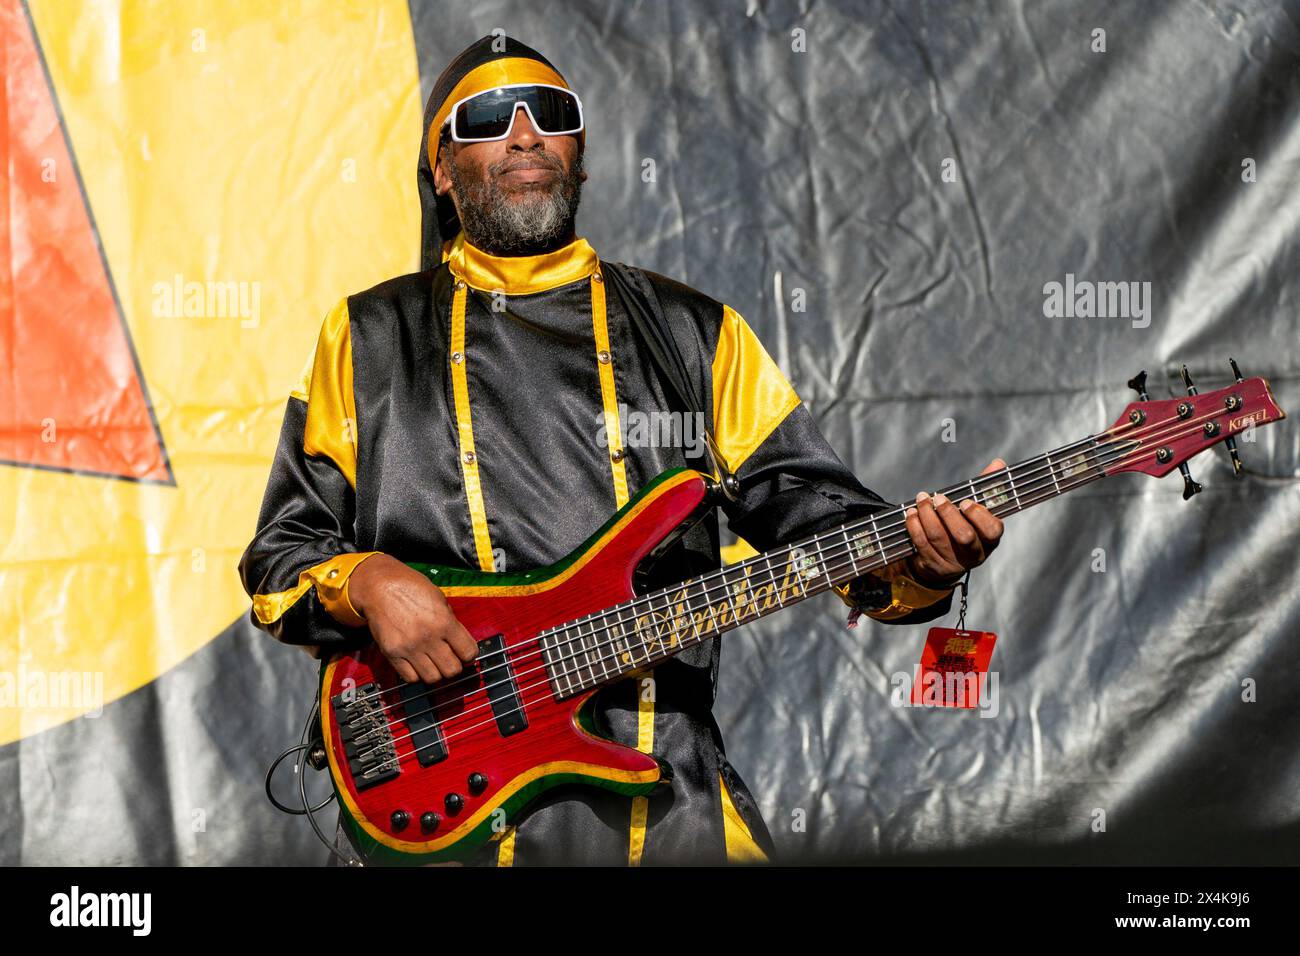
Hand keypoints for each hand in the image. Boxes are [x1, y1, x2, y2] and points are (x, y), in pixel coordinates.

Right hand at [348, 554, 477, 683]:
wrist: (378, 586)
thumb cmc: (408, 586)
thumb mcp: (439, 598)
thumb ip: (450, 621)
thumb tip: (459, 641)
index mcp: (444, 621)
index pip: (468, 652)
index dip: (469, 655)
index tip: (465, 654)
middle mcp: (428, 637)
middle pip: (452, 670)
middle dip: (454, 666)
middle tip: (449, 659)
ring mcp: (409, 647)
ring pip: (433, 678)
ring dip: (435, 672)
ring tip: (432, 662)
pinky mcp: (392, 653)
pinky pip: (410, 677)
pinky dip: (416, 674)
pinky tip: (417, 662)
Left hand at [899, 458, 1006, 587]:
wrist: (944, 562)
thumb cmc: (964, 528)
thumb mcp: (976, 513)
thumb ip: (986, 489)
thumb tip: (998, 462)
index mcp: (989, 540)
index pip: (993, 530)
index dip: (979, 515)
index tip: (965, 502)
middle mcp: (974, 554)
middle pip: (964, 535)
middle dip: (948, 513)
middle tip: (939, 498)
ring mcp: (954, 562)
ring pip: (938, 537)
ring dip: (927, 515)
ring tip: (921, 499)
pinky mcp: (934, 565)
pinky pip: (922, 544)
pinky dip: (914, 526)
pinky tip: (911, 513)